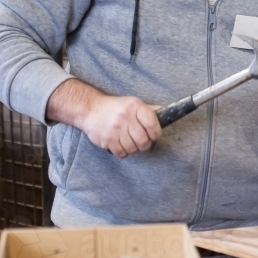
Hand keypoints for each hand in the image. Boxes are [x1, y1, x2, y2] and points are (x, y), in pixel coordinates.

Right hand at [46, 78, 160, 157]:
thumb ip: (149, 110)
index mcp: (135, 106)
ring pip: (133, 148)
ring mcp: (115, 128)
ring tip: (131, 142)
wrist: (91, 109)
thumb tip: (166, 113)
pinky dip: (124, 152)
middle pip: (144, 140)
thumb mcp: (133, 104)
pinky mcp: (107, 139)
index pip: (153, 124)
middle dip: (145, 144)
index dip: (156, 133)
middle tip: (142, 142)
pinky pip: (121, 153)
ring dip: (134, 149)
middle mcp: (126, 117)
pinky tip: (122, 145)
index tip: (154, 135)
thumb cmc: (115, 108)